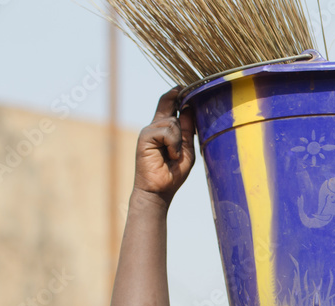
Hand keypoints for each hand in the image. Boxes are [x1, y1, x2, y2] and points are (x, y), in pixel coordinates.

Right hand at [133, 88, 195, 206]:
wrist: (159, 190)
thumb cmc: (173, 173)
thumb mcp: (186, 149)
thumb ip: (186, 130)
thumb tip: (189, 107)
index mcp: (165, 129)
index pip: (170, 105)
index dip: (176, 94)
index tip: (184, 86)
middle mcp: (155, 126)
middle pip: (169, 105)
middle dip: (179, 104)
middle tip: (183, 104)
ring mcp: (149, 130)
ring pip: (172, 122)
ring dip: (178, 141)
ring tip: (174, 156)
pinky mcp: (145, 136)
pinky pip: (166, 131)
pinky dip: (173, 144)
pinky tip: (170, 155)